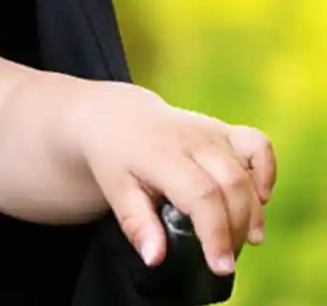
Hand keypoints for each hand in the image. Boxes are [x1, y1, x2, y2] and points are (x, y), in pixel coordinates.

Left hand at [78, 85, 275, 275]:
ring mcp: (211, 131)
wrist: (117, 117)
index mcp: (161, 156)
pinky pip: (258, 145)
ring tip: (246, 239)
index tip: (220, 266)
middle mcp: (191, 139)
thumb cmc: (116, 160)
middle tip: (228, 257)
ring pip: (246, 172)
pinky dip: (266, 172)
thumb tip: (154, 259)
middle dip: (236, 228)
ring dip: (253, 210)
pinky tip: (261, 198)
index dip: (216, 233)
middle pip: (231, 186)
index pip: (201, 196)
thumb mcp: (116, 192)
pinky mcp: (225, 129)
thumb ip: (137, 225)